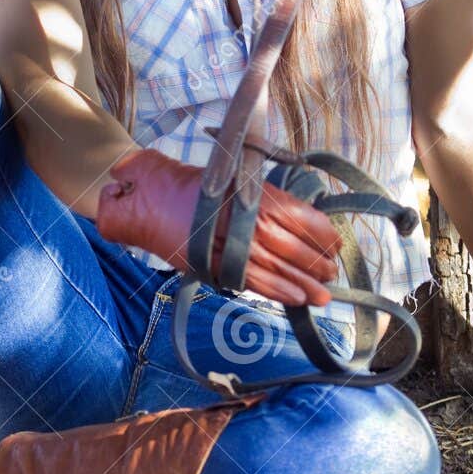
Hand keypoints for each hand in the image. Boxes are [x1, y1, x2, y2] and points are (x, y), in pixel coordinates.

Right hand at [96, 146, 340, 306]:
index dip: (320, 233)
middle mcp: (243, 219)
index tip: (334, 244)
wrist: (138, 199)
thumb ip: (251, 188)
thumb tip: (291, 207)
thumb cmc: (179, 183)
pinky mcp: (213, 265)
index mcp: (249, 193)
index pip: (297, 216)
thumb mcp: (221, 173)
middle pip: (291, 247)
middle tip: (331, 276)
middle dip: (315, 264)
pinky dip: (277, 293)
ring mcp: (227, 245)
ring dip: (302, 284)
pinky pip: (253, 283)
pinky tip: (295, 300)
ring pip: (276, 269)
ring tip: (322, 296)